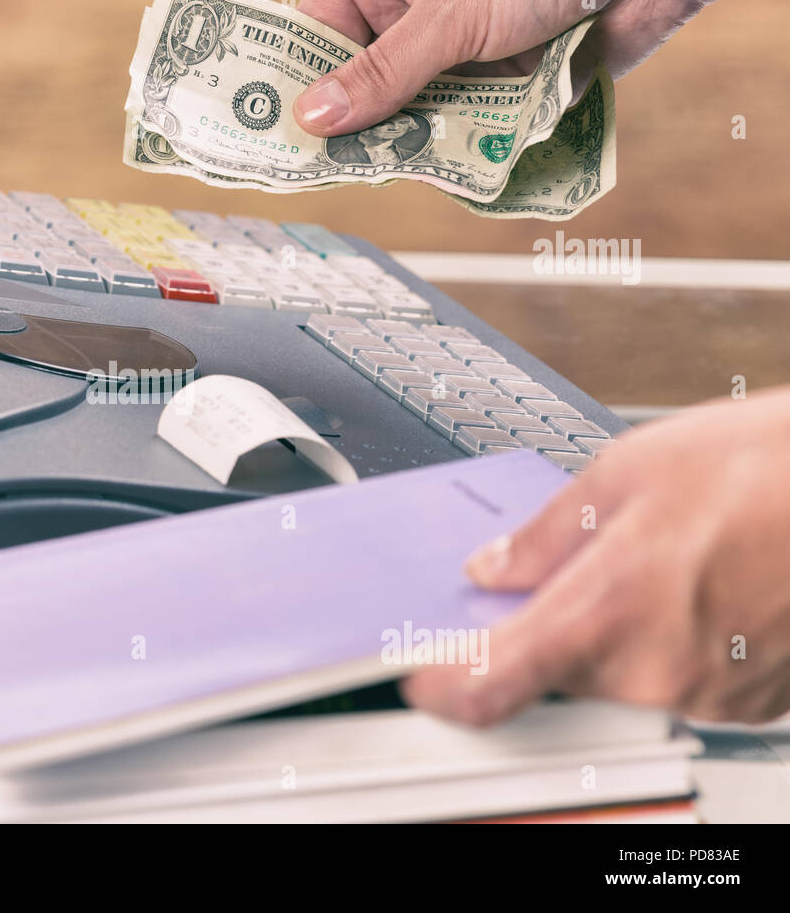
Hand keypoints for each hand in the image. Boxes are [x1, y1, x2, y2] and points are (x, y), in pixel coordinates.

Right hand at [292, 0, 783, 135]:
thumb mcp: (453, 13)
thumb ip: (384, 73)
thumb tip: (314, 120)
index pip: (314, 31)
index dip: (291, 81)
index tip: (269, 131)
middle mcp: (414, 13)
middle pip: (360, 84)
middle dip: (353, 125)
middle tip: (326, 168)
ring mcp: (458, 53)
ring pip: (410, 113)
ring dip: (408, 142)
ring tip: (394, 168)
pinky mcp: (501, 86)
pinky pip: (463, 128)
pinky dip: (458, 149)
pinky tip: (448, 167)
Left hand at [401, 388, 789, 725]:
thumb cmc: (769, 469)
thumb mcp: (627, 471)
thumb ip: (544, 534)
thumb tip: (493, 566)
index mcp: (606, 612)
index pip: (489, 685)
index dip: (439, 686)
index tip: (417, 673)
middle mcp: (654, 672)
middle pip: (551, 682)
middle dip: (539, 638)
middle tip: (553, 582)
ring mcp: (708, 696)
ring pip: (614, 683)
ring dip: (607, 639)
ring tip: (649, 566)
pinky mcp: (750, 703)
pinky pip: (674, 685)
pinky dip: (663, 647)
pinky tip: (690, 588)